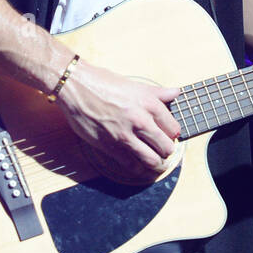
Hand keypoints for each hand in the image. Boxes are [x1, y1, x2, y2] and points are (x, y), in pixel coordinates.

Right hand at [53, 60, 182, 182]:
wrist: (76, 87)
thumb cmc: (103, 82)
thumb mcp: (134, 85)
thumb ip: (158, 93)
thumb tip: (176, 93)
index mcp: (149, 104)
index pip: (174, 128)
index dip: (172, 133)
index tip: (168, 135)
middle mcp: (140, 121)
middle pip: (166, 147)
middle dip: (167, 151)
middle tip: (163, 149)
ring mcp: (125, 135)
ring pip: (152, 160)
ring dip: (157, 165)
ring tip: (158, 164)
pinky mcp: (110, 146)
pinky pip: (131, 165)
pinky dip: (138, 170)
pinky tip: (140, 167)